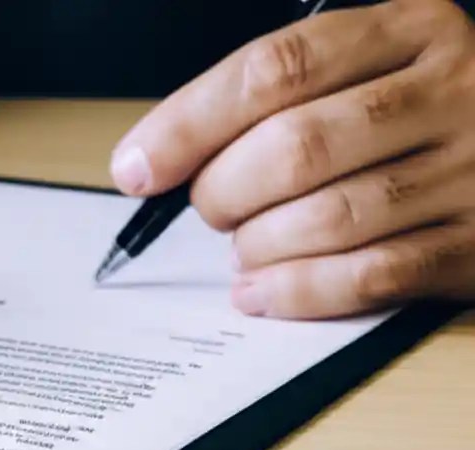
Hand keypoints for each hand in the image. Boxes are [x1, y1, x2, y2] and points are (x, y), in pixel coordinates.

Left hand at [110, 0, 474, 318]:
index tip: (136, 167)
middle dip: (223, 192)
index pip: (274, 71)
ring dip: (258, 246)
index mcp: (409, 30)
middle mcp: (451, 91)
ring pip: (328, 218)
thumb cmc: (422, 112)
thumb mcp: (370, 69)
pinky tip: (262, 291)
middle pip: (294, 147)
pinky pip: (370, 276)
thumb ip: (282, 97)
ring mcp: (473, 170)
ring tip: (244, 249)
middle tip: (211, 208)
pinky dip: (298, 291)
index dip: (188, 124)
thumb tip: (156, 159)